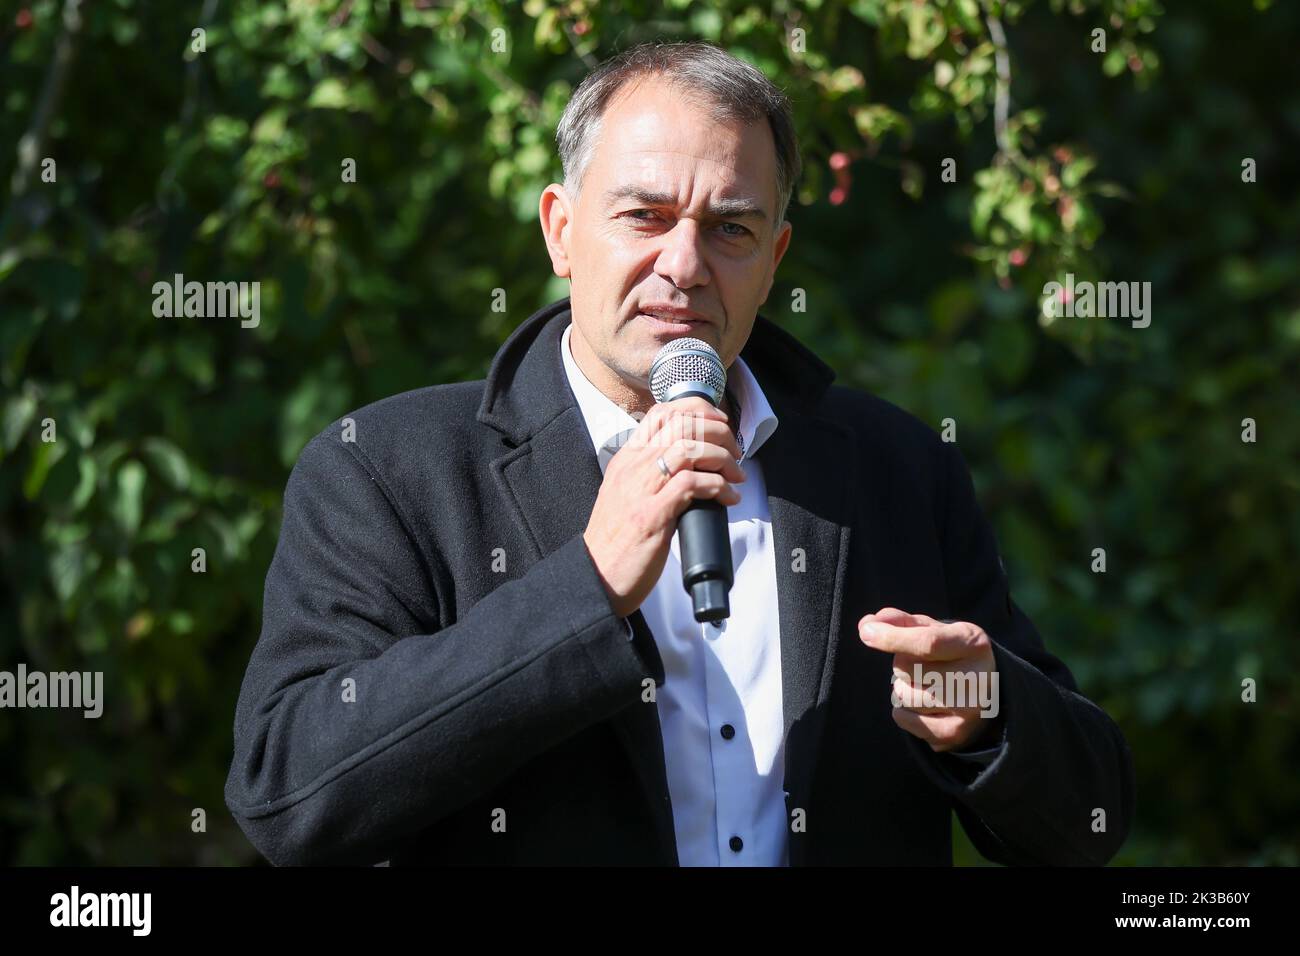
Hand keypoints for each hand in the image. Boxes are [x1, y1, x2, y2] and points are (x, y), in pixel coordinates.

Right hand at [583, 397, 744, 617]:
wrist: (596, 575)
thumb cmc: (615, 540)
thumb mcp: (627, 494)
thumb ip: (650, 476)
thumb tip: (690, 467)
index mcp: (627, 459)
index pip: (661, 414)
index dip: (697, 410)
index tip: (719, 422)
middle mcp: (633, 467)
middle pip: (682, 424)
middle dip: (719, 432)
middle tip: (735, 452)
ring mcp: (642, 489)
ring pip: (690, 448)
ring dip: (722, 458)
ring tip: (736, 476)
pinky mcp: (653, 515)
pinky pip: (692, 483)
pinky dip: (718, 486)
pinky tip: (728, 498)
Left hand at [857, 607, 1000, 752]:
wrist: (987, 692)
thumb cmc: (950, 654)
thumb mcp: (933, 630)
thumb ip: (900, 622)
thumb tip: (868, 624)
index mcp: (972, 644)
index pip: (928, 643)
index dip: (892, 637)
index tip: (868, 632)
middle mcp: (976, 678)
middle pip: (907, 669)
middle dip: (900, 663)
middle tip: (919, 665)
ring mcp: (967, 710)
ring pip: (903, 696)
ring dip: (902, 688)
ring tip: (924, 685)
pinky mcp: (953, 734)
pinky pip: (904, 719)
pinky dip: (903, 710)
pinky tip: (924, 704)